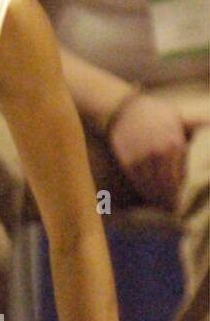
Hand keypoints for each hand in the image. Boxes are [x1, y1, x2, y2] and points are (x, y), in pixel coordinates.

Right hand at [108, 92, 187, 209]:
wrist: (125, 111)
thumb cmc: (157, 115)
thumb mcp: (178, 118)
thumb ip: (194, 125)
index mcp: (176, 144)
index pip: (183, 176)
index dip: (184, 191)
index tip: (185, 202)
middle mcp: (159, 153)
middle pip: (168, 185)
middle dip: (172, 199)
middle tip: (176, 209)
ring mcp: (142, 158)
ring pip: (153, 186)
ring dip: (159, 198)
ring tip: (164, 206)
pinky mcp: (128, 162)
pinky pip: (139, 182)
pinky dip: (146, 191)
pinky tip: (151, 197)